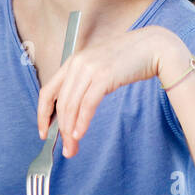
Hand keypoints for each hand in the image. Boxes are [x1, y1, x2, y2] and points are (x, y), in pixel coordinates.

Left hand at [37, 26, 186, 156]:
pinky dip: (82, 122)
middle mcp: (77, 63)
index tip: (44, 131)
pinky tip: (80, 134)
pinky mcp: (104, 76)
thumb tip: (73, 113)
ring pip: (71, 105)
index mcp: (72, 61)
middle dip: (60, 130)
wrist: (152, 47)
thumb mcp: (99, 67)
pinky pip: (87, 104)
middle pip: (60, 103)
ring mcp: (90, 69)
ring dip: (70, 130)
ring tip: (72, 147)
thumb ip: (84, 83)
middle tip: (66, 148)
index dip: (42, 114)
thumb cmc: (128, 59)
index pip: (47, 91)